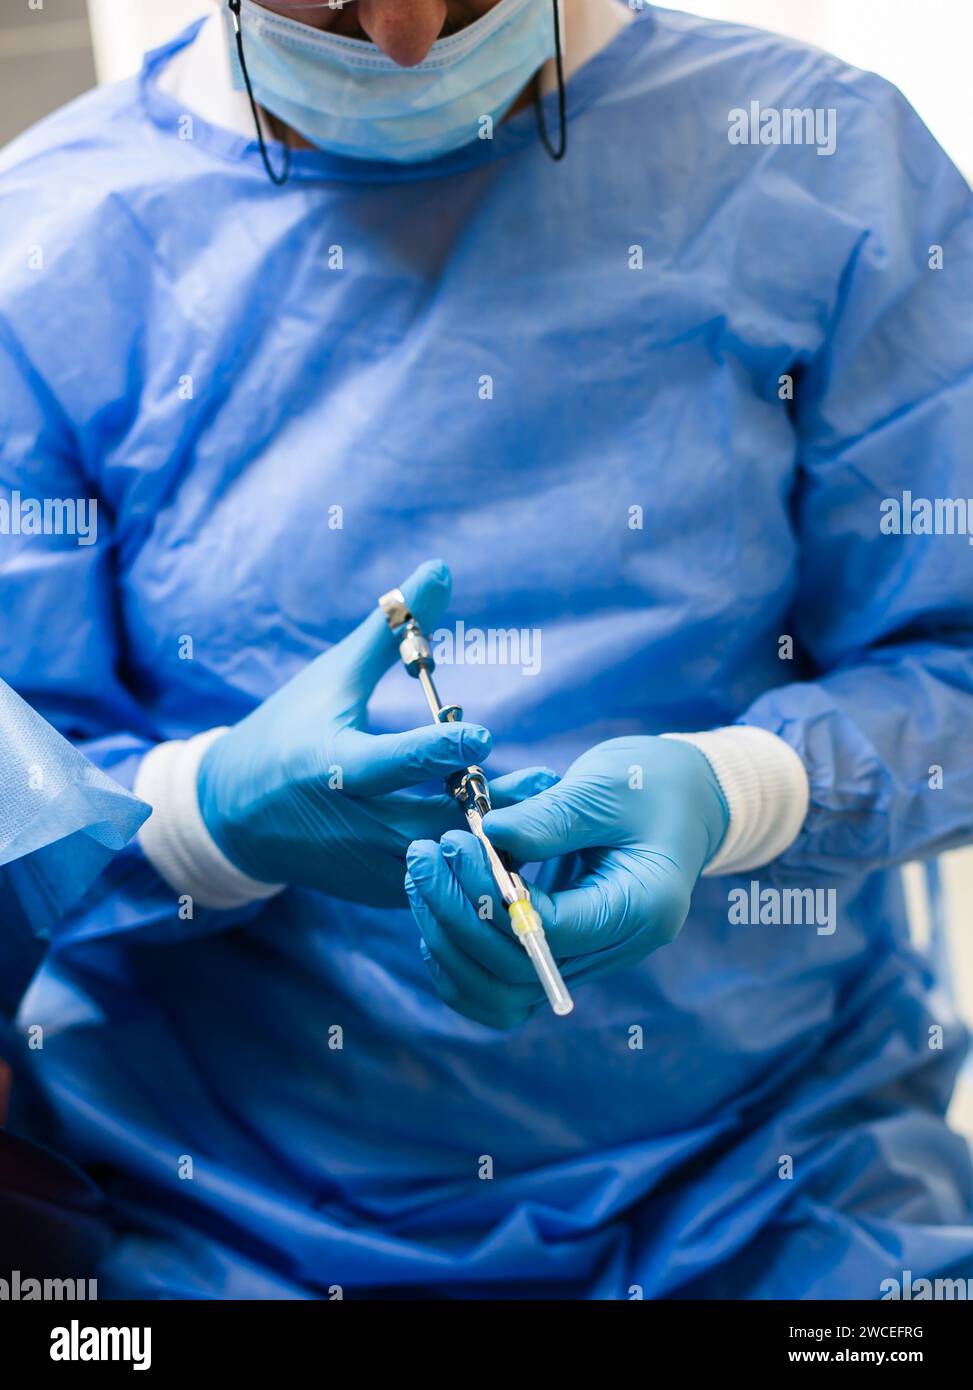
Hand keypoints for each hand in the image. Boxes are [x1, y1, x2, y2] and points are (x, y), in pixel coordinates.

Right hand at [197, 559, 552, 905]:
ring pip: (445, 860)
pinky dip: (474, 861)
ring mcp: (369, 864)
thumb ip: (391, 631)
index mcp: (333, 765)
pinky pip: (439, 882)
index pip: (393, 761)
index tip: (485, 737)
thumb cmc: (290, 730)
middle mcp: (355, 822)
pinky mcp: (381, 891)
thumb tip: (439, 568)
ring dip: (492, 834)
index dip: (440, 750)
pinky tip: (511, 833)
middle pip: (435, 821)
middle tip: (547, 779)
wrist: (235, 816)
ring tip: (540, 801)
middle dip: (492, 805)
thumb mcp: (334, 678)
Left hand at [405, 735, 728, 1026]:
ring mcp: (589, 958)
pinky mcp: (563, 951)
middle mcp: (616, 949)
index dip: (491, 894)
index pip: (550, 931)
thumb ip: (549, 817)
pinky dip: (462, 963)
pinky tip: (434, 916)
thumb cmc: (652, 785)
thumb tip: (486, 835)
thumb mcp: (606, 787)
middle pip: (519, 971)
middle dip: (458, 915)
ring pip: (504, 993)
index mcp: (641, 908)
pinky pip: (504, 986)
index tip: (454, 843)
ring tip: (421, 880)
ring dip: (451, 944)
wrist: (683, 800)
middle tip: (423, 856)